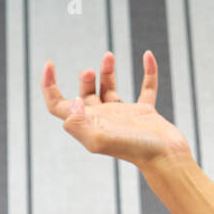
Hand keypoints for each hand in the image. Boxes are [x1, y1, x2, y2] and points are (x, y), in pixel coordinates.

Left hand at [42, 50, 190, 168]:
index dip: (48, 86)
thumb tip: (74, 102)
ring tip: (108, 56)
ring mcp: (123, 116)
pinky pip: (145, 87)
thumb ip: (79, 124)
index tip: (50, 64)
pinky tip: (146, 56)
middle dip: (85, 79)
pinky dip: (147, 71)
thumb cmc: (134, 150)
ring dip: (107, 71)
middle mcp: (103, 120)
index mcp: (88, 124)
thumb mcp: (100, 139)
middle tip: (90, 72)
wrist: (165, 157)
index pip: (58, 105)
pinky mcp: (144, 112)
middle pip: (84, 96)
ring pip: (109, 90)